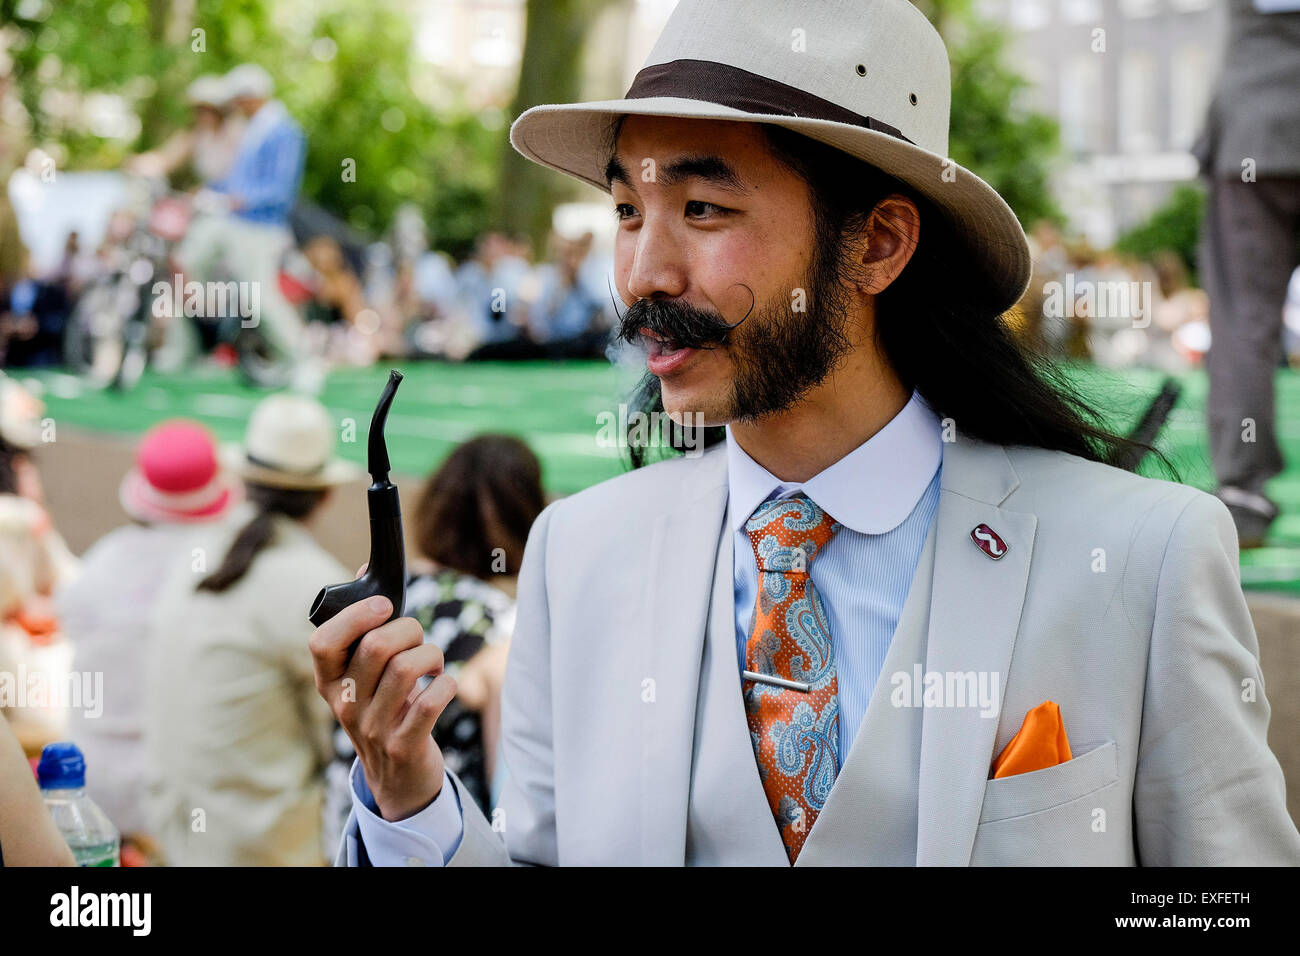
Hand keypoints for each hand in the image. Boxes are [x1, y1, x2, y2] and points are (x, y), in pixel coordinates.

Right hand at [309, 587, 455, 821]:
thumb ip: (364, 626)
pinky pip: (430, 702)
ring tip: (433, 661)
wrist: (397, 778)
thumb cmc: (385, 708)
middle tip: (418, 639)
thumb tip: (367, 569)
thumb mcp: (364, 674)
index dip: (356, 616)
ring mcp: (373, 728)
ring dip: (430, 654)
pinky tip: (444, 685)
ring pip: (406, 669)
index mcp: (330, 681)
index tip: (384, 605)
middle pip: (376, 647)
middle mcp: (346, 704)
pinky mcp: (404, 745)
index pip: (322, 642)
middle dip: (409, 629)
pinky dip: (446, 684)